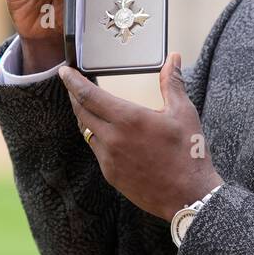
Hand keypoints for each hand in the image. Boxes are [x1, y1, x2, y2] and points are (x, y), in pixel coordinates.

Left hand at [59, 52, 224, 220]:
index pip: (89, 95)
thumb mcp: (183, 112)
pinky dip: (96, 135)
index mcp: (129, 119)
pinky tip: (105, 132)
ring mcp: (109, 158)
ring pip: (86, 131)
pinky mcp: (111, 174)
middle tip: (73, 84)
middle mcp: (113, 138)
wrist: (188, 196)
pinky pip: (96, 149)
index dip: (73, 82)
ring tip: (88, 105)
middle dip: (75, 96)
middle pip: (82, 112)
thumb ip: (172, 83)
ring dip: (84, 116)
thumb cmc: (189, 153)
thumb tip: (173, 58)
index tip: (64, 72)